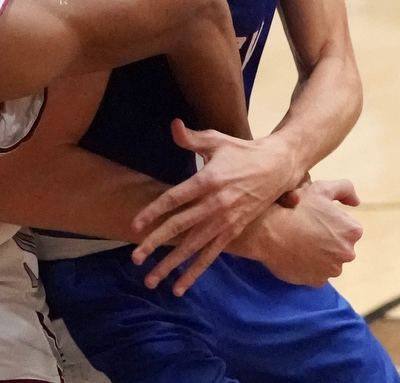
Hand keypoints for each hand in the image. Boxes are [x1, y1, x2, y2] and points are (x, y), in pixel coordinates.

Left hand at [131, 120, 303, 293]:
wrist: (277, 168)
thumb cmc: (241, 152)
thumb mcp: (216, 140)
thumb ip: (192, 138)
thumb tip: (173, 125)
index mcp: (208, 182)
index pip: (175, 199)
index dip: (154, 212)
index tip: (135, 225)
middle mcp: (215, 206)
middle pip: (180, 227)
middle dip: (156, 244)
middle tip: (135, 258)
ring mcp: (225, 222)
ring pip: (194, 247)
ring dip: (172, 264)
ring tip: (152, 280)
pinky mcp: (233, 232)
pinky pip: (211, 255)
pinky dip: (195, 271)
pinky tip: (180, 286)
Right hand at [255, 179, 362, 286]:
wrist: (267, 230)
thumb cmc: (295, 207)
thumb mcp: (320, 188)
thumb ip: (344, 189)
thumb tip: (356, 202)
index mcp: (352, 230)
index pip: (347, 226)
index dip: (330, 219)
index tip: (314, 215)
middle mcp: (348, 252)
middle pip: (339, 243)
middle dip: (327, 237)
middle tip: (305, 226)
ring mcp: (333, 269)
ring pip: (329, 259)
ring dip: (318, 252)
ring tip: (298, 240)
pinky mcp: (318, 281)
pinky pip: (316, 271)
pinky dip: (309, 264)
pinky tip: (295, 252)